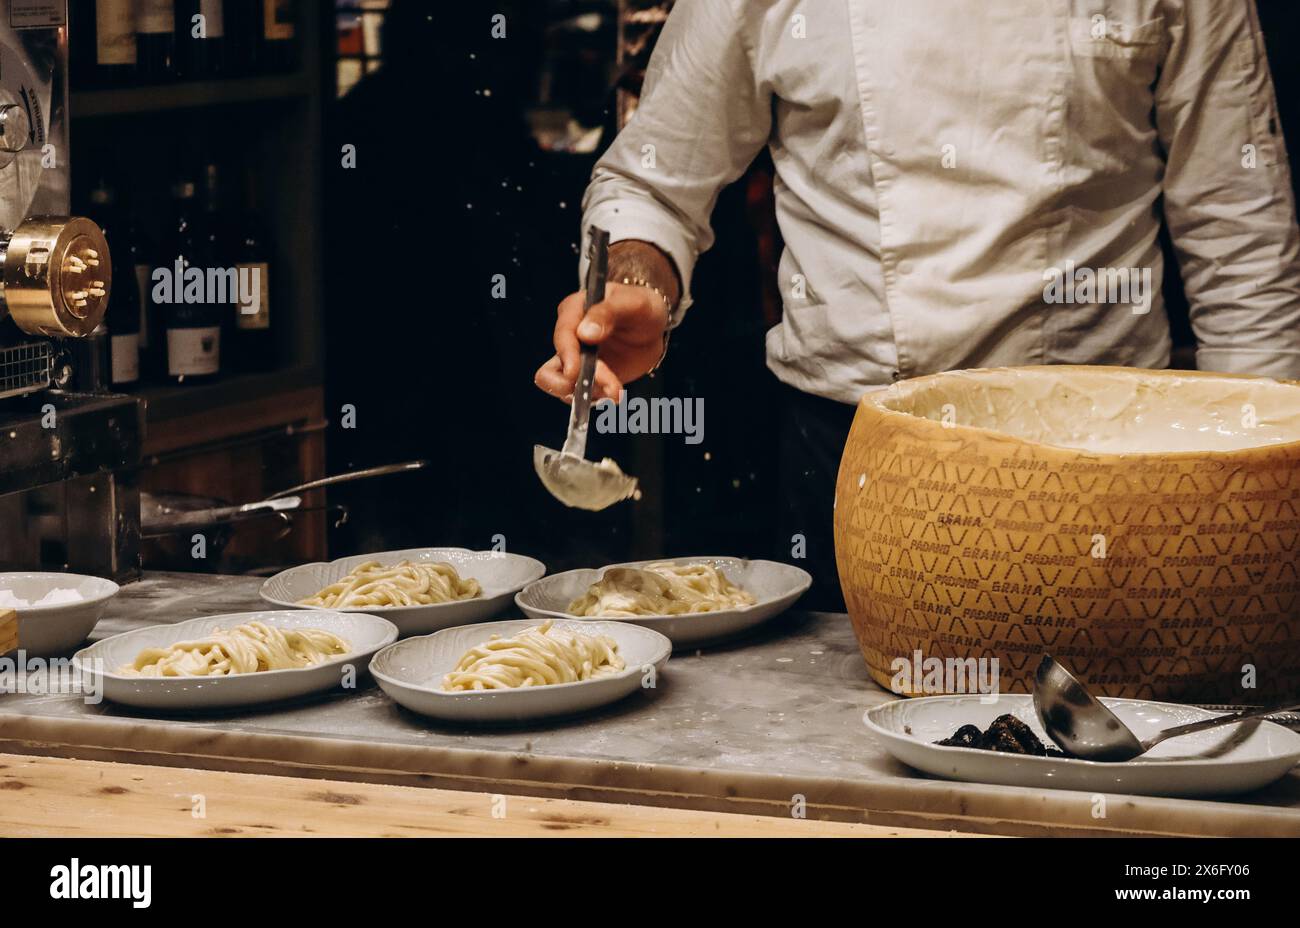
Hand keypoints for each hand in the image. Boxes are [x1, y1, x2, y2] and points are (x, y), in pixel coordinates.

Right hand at [535, 281, 669, 403]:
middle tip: (598, 386)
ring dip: (591, 393)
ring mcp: (577, 361)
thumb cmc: (640, 307)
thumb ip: (607, 313)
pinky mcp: (588, 378)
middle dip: (570, 384)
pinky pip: (584, 396)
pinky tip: (616, 393)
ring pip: (566, 388)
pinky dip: (599, 398)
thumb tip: (585, 332)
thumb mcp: (631, 303)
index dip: (566, 356)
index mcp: (574, 312)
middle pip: (550, 370)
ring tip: (616, 391)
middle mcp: (569, 339)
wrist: (653, 328)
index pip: (562, 336)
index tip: (574, 372)